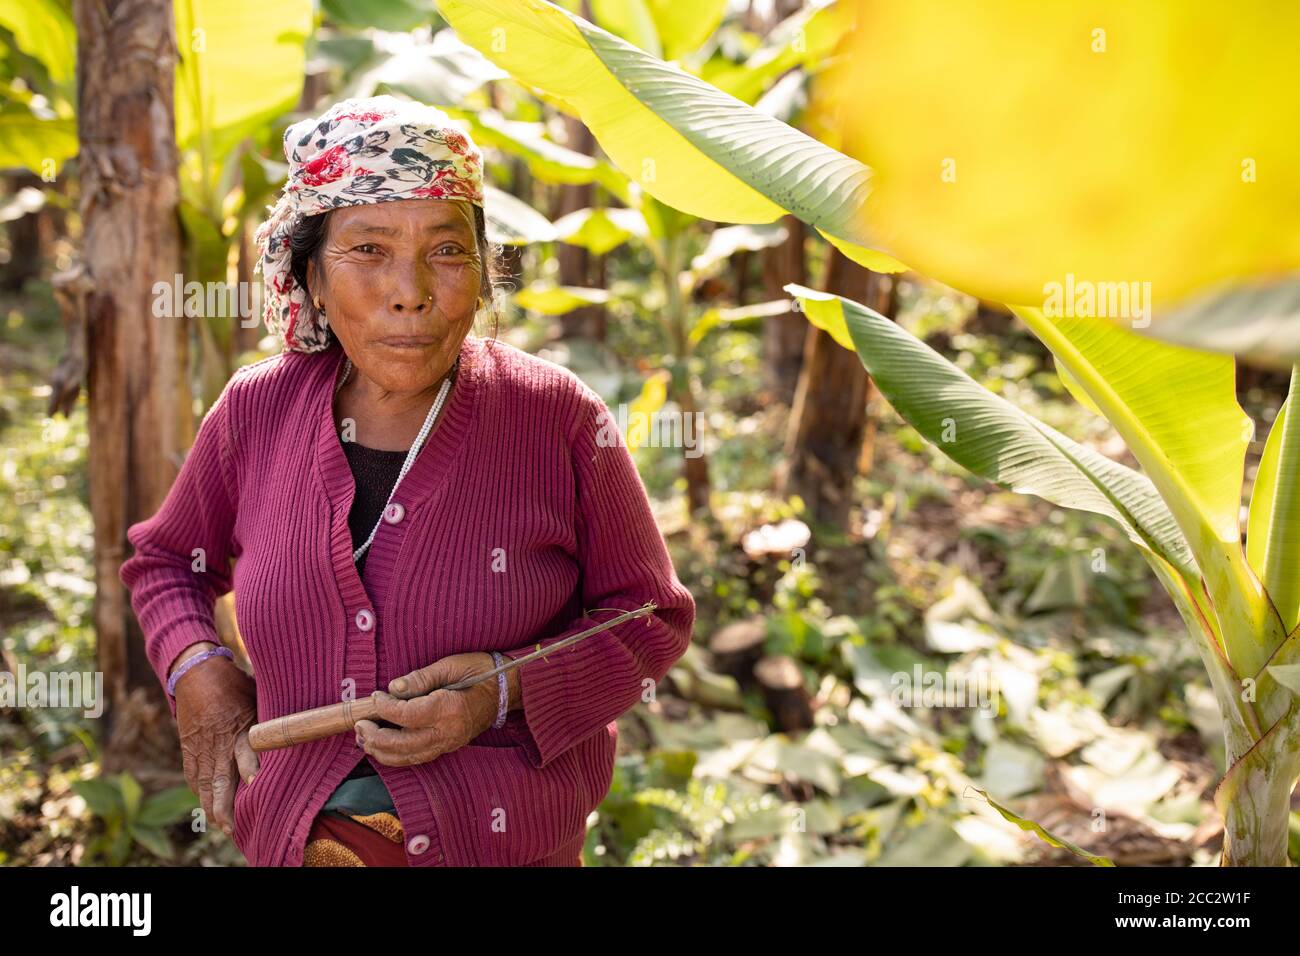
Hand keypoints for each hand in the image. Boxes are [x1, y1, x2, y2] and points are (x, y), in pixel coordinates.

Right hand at [172, 649, 258, 837]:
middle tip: (232, 828)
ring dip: (211, 806)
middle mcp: (219, 743)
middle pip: (219, 780)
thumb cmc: (235, 685)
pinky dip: (199, 792)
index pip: (246, 754)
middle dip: (225, 806)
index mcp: (240, 728)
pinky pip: (193, 775)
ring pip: (204, 784)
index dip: (250, 770)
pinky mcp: (189, 749)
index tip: (255, 785)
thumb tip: (302, 721)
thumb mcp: (258, 695)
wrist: (195, 673)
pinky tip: (207, 807)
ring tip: (221, 826)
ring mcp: (201, 748)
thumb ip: (272, 717)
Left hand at [354, 652, 506, 766]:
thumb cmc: (480, 672)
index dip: (384, 707)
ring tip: (364, 738)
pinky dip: (396, 756)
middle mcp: (448, 732)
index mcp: (449, 708)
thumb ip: (420, 678)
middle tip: (359, 723)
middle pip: (402, 743)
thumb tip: (392, 688)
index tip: (374, 696)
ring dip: (381, 751)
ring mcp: (448, 743)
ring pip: (407, 757)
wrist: (506, 690)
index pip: (406, 715)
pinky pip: (417, 758)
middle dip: (375, 736)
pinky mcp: (447, 747)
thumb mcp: (451, 665)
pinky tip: (382, 747)